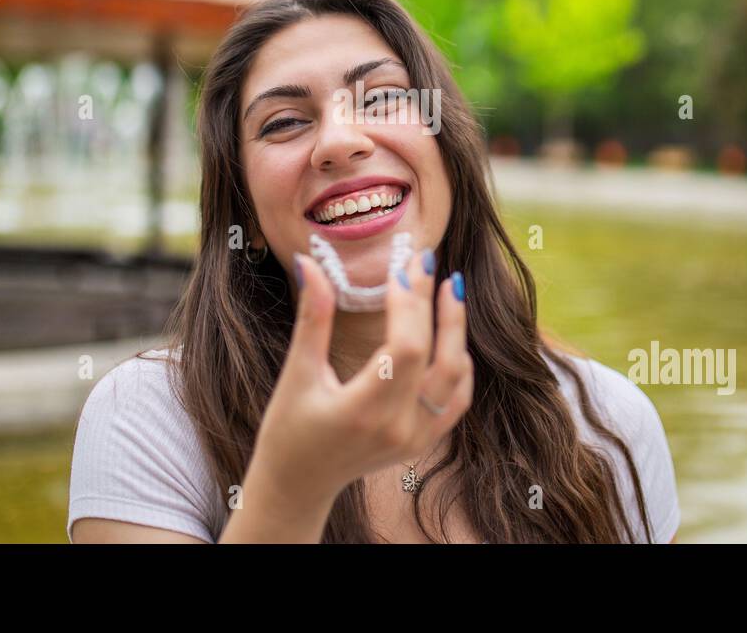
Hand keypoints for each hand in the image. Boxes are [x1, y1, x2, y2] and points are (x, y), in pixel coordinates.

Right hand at [250, 246, 473, 509]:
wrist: (297, 485)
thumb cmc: (288, 429)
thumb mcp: (297, 372)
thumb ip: (312, 317)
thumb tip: (311, 262)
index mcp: (364, 410)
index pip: (405, 348)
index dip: (408, 304)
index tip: (399, 267)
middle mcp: (399, 428)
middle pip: (436, 356)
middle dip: (432, 303)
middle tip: (426, 260)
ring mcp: (416, 438)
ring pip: (455, 377)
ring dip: (454, 330)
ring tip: (449, 289)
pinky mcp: (423, 442)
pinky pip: (456, 399)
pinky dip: (459, 365)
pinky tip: (450, 335)